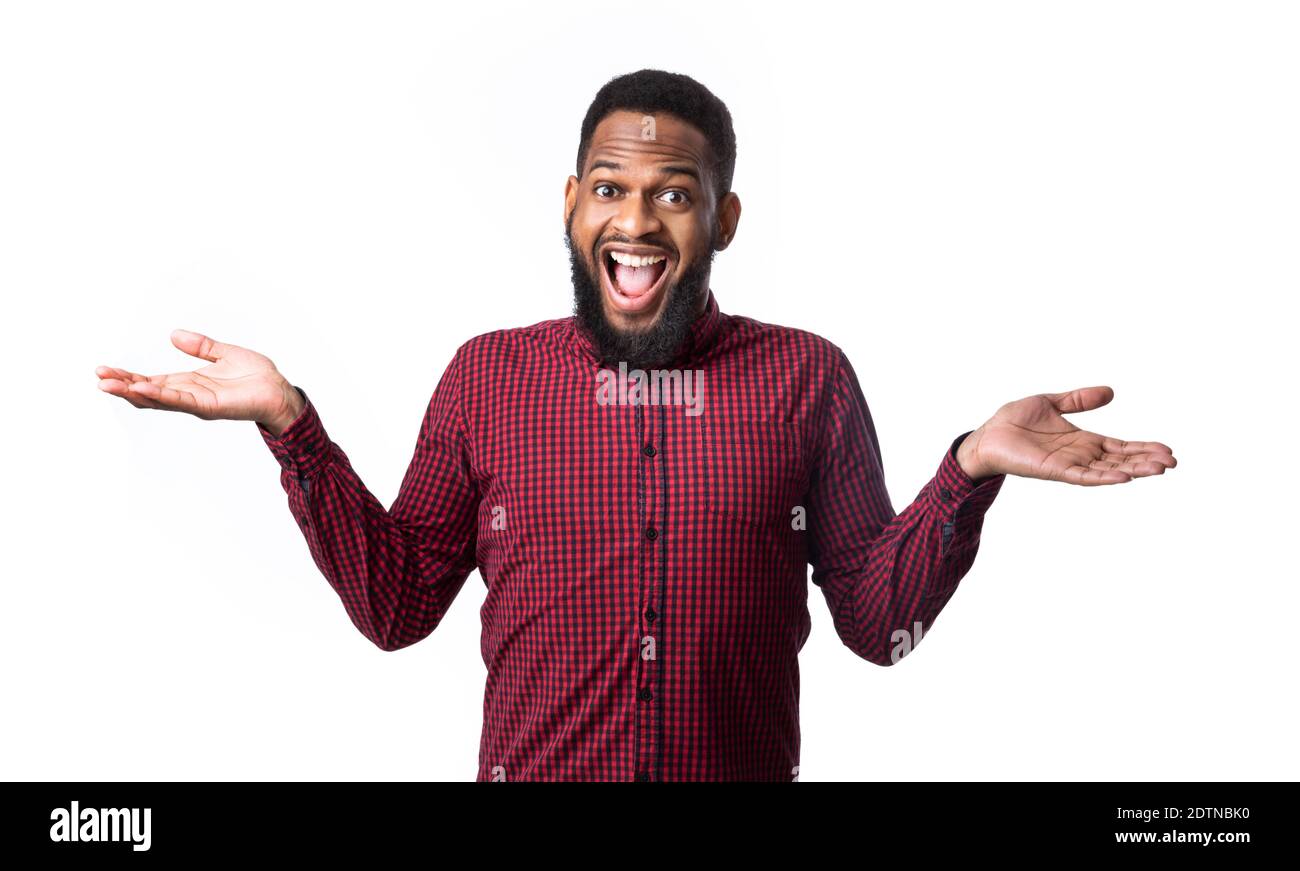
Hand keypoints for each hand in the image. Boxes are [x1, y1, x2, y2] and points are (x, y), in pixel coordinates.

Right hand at [95, 329, 304, 434]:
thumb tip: (173, 334)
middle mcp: (189, 394)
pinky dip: (161, 395)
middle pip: (148, 392)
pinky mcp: (210, 406)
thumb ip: (200, 346)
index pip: (152, 381)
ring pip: (159, 398)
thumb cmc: (257, 376)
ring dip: (133, 392)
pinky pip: (181, 400)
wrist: (280, 391)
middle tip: (98, 378)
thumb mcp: (224, 353)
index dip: (129, 377)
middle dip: (122, 386)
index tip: (105, 371)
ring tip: (108, 385)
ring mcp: (198, 402)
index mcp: (190, 382)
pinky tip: (142, 388)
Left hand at [956, 386, 1175, 484]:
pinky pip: (1083, 476)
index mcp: (1082, 440)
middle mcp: (1079, 454)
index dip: (1142, 448)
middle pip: (1120, 460)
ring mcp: (1068, 464)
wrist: (987, 434)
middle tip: (1173, 462)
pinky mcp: (1054, 471)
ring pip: (1107, 470)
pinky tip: (1123, 478)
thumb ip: (1079, 399)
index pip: (1119, 446)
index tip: (1167, 450)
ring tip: (1158, 470)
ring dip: (1133, 470)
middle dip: (1146, 461)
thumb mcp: (1052, 402)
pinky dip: (1103, 477)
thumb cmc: (1014, 421)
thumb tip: (1110, 392)